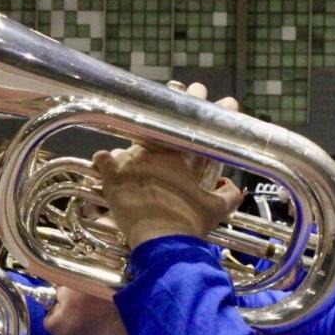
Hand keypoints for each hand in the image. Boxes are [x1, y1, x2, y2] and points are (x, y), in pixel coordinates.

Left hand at [92, 86, 242, 248]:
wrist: (165, 244)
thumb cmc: (191, 224)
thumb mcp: (218, 208)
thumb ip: (229, 193)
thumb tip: (232, 186)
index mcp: (176, 153)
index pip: (183, 120)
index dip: (193, 101)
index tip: (198, 90)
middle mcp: (151, 152)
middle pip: (153, 130)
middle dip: (161, 125)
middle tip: (164, 123)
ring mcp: (129, 163)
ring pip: (130, 147)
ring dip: (135, 153)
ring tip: (140, 163)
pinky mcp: (112, 179)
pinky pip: (102, 160)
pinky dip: (104, 161)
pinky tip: (105, 160)